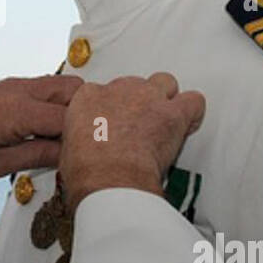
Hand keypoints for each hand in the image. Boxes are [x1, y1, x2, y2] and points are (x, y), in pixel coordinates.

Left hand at [0, 75, 82, 181]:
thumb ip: (37, 156)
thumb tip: (68, 155)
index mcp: (18, 111)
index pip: (70, 118)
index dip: (85, 137)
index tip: (90, 153)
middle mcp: (20, 90)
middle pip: (75, 91)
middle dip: (86, 114)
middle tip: (84, 142)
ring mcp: (15, 85)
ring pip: (62, 86)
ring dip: (72, 107)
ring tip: (67, 138)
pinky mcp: (10, 87)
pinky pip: (45, 88)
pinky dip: (56, 104)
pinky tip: (49, 129)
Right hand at [59, 73, 204, 212]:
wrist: (110, 179)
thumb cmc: (88, 171)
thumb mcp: (69, 149)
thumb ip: (82, 138)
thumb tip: (86, 148)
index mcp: (89, 96)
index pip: (104, 91)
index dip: (113, 110)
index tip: (115, 124)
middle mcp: (119, 90)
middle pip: (135, 85)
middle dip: (139, 103)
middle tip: (139, 126)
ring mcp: (148, 98)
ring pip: (164, 83)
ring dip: (166, 99)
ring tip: (164, 120)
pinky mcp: (173, 113)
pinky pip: (193, 101)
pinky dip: (192, 112)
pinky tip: (187, 125)